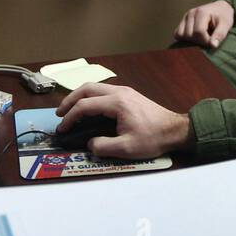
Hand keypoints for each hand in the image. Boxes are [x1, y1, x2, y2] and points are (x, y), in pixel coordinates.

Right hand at [56, 83, 192, 159]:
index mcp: (117, 103)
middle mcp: (119, 92)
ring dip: (80, 97)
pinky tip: (88, 108)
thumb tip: (90, 143)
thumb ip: (103, 146)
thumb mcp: (127, 148)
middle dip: (70, 100)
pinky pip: (104, 91)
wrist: (176, 130)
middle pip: (87, 88)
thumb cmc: (153, 138)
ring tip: (70, 110)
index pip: (85, 106)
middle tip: (60, 114)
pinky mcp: (129, 95)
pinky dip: (91, 97)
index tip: (63, 129)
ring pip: (95, 87)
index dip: (70, 118)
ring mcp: (125, 91)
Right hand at [175, 0, 235, 48]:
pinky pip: (177, 34)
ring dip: (191, 40)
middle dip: (199, 41)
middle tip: (209, 39)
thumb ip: (220, 34)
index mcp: (201, 12)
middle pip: (189, 35)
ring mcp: (185, 17)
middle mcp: (190, 13)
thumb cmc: (224, 16)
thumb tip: (213, 45)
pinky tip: (195, 37)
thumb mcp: (226, 24)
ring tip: (202, 37)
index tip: (213, 42)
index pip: (198, 32)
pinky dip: (185, 38)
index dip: (206, 40)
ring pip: (181, 35)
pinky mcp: (182, 21)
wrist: (220, 8)